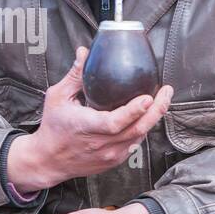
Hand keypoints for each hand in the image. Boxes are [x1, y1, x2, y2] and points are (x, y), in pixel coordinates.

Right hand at [6, 47, 172, 192]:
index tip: (148, 97)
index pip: (116, 122)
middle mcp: (102, 144)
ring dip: (153, 118)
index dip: (135, 111)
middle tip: (166, 92)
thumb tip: (84, 53)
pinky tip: (147, 116)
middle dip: (157, 109)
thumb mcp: (58, 97)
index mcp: (87, 127)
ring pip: (140, 136)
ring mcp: (111, 155)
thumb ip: (75, 76)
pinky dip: (143, 129)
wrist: (49, 160)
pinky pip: (136, 143)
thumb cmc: (53, 128)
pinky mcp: (116, 160)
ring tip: (161, 100)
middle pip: (138, 129)